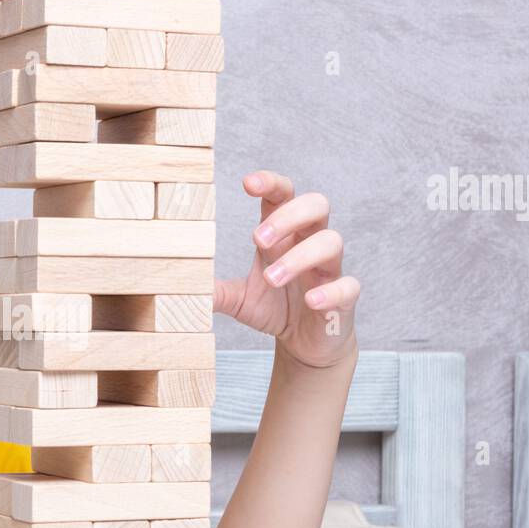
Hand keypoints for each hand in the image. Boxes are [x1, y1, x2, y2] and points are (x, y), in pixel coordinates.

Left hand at [213, 171, 359, 370]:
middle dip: (288, 216)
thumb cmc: (275, 309)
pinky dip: (330, 291)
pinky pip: (348, 285)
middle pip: (315, 205)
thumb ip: (215, 290)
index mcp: (284, 236)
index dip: (271, 183)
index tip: (248, 183)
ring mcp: (329, 270)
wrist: (305, 344)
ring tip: (271, 278)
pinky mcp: (343, 298)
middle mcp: (309, 244)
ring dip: (299, 257)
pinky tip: (310, 301)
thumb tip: (180, 286)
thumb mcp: (239, 299)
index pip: (284, 195)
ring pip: (331, 242)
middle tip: (258, 239)